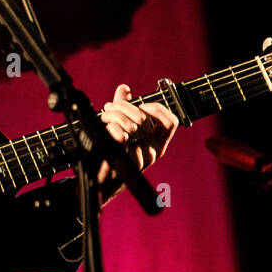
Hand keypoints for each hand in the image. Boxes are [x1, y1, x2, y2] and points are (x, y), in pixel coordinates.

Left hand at [96, 83, 178, 199]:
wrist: (100, 183)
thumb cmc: (112, 155)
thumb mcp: (121, 129)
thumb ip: (124, 108)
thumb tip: (124, 88)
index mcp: (157, 144)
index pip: (171, 122)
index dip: (157, 108)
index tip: (141, 105)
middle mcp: (152, 151)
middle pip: (143, 118)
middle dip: (123, 106)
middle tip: (109, 107)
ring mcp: (139, 158)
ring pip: (132, 125)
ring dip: (113, 114)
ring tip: (104, 116)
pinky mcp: (124, 162)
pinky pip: (121, 136)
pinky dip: (111, 126)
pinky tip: (105, 127)